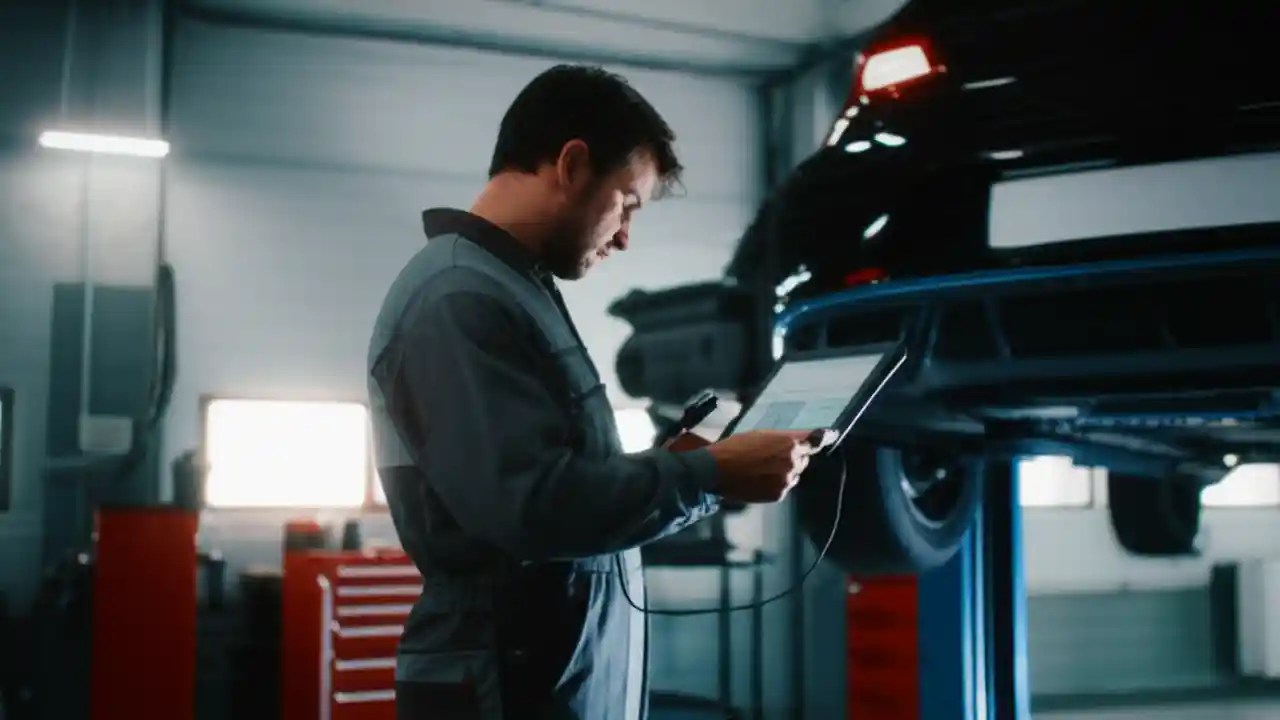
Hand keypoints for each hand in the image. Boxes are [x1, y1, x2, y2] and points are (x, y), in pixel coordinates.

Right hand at [704, 430, 819, 503]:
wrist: (716, 470)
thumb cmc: (734, 448)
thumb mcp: (760, 435)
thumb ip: (783, 439)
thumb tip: (800, 442)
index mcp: (789, 444)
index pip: (815, 440)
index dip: (825, 437)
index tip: (832, 434)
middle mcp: (792, 462)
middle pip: (803, 459)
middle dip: (793, 457)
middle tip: (772, 456)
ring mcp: (786, 480)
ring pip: (794, 474)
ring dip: (785, 471)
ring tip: (762, 469)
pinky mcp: (778, 494)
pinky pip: (784, 487)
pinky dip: (776, 483)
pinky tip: (759, 479)